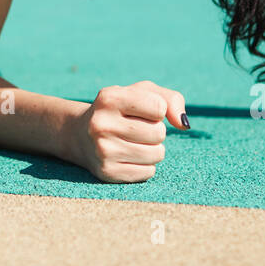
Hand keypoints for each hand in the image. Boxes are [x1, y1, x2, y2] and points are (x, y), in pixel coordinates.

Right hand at [69, 80, 190, 182]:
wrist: (80, 135)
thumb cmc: (120, 110)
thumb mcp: (141, 93)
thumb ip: (171, 100)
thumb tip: (183, 124)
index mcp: (109, 98)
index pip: (159, 107)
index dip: (157, 110)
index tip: (141, 111)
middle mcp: (101, 124)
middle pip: (159, 133)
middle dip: (155, 131)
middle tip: (135, 129)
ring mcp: (102, 150)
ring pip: (157, 154)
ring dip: (153, 149)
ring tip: (132, 142)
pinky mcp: (107, 172)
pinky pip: (149, 172)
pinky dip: (145, 165)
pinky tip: (128, 157)